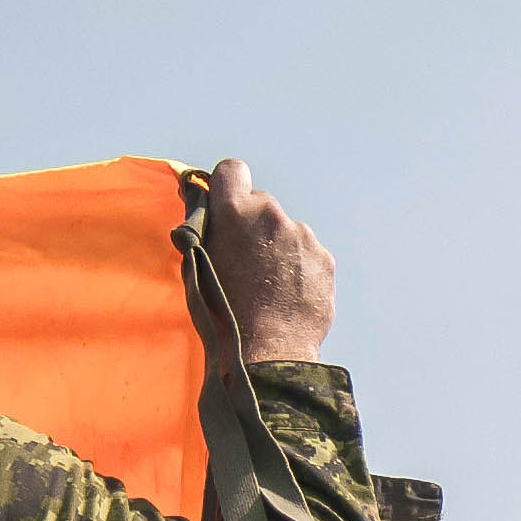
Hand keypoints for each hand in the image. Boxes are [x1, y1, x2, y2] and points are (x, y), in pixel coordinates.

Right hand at [198, 157, 335, 367]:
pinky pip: (307, 253)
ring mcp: (302, 236)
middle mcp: (271, 215)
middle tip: (246, 259)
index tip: (225, 203)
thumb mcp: (196, 264)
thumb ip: (202, 228)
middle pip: (261, 204)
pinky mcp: (324, 258)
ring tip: (268, 285)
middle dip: (253, 224)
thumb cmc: (222, 312)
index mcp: (234, 212)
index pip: (231, 170)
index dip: (227, 184)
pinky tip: (287, 294)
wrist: (267, 350)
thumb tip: (201, 204)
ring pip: (286, 231)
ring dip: (278, 248)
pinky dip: (298, 267)